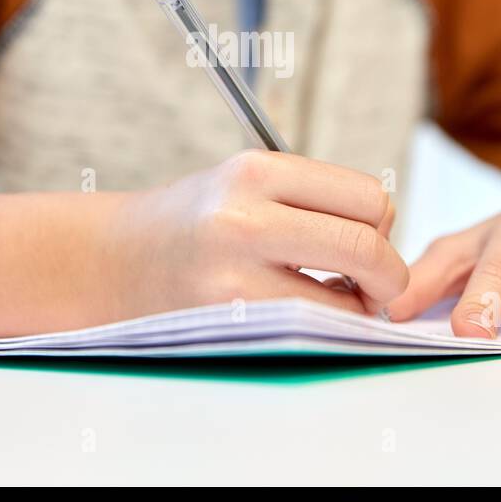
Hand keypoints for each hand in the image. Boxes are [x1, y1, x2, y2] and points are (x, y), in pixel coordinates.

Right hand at [117, 150, 406, 317]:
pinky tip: (305, 316)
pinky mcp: (228, 322)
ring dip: (358, 307)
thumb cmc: (194, 221)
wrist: (113, 260)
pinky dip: (326, 328)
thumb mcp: (245, 182)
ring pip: (346, 298)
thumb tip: (387, 231)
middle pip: (366, 244)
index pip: (366, 196)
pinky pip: (311, 330)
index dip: (382, 223)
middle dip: (387, 274)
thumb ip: (312, 196)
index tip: (367, 239)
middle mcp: (244, 217)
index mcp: (255, 171)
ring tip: (336, 301)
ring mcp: (234, 276)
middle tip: (376, 286)